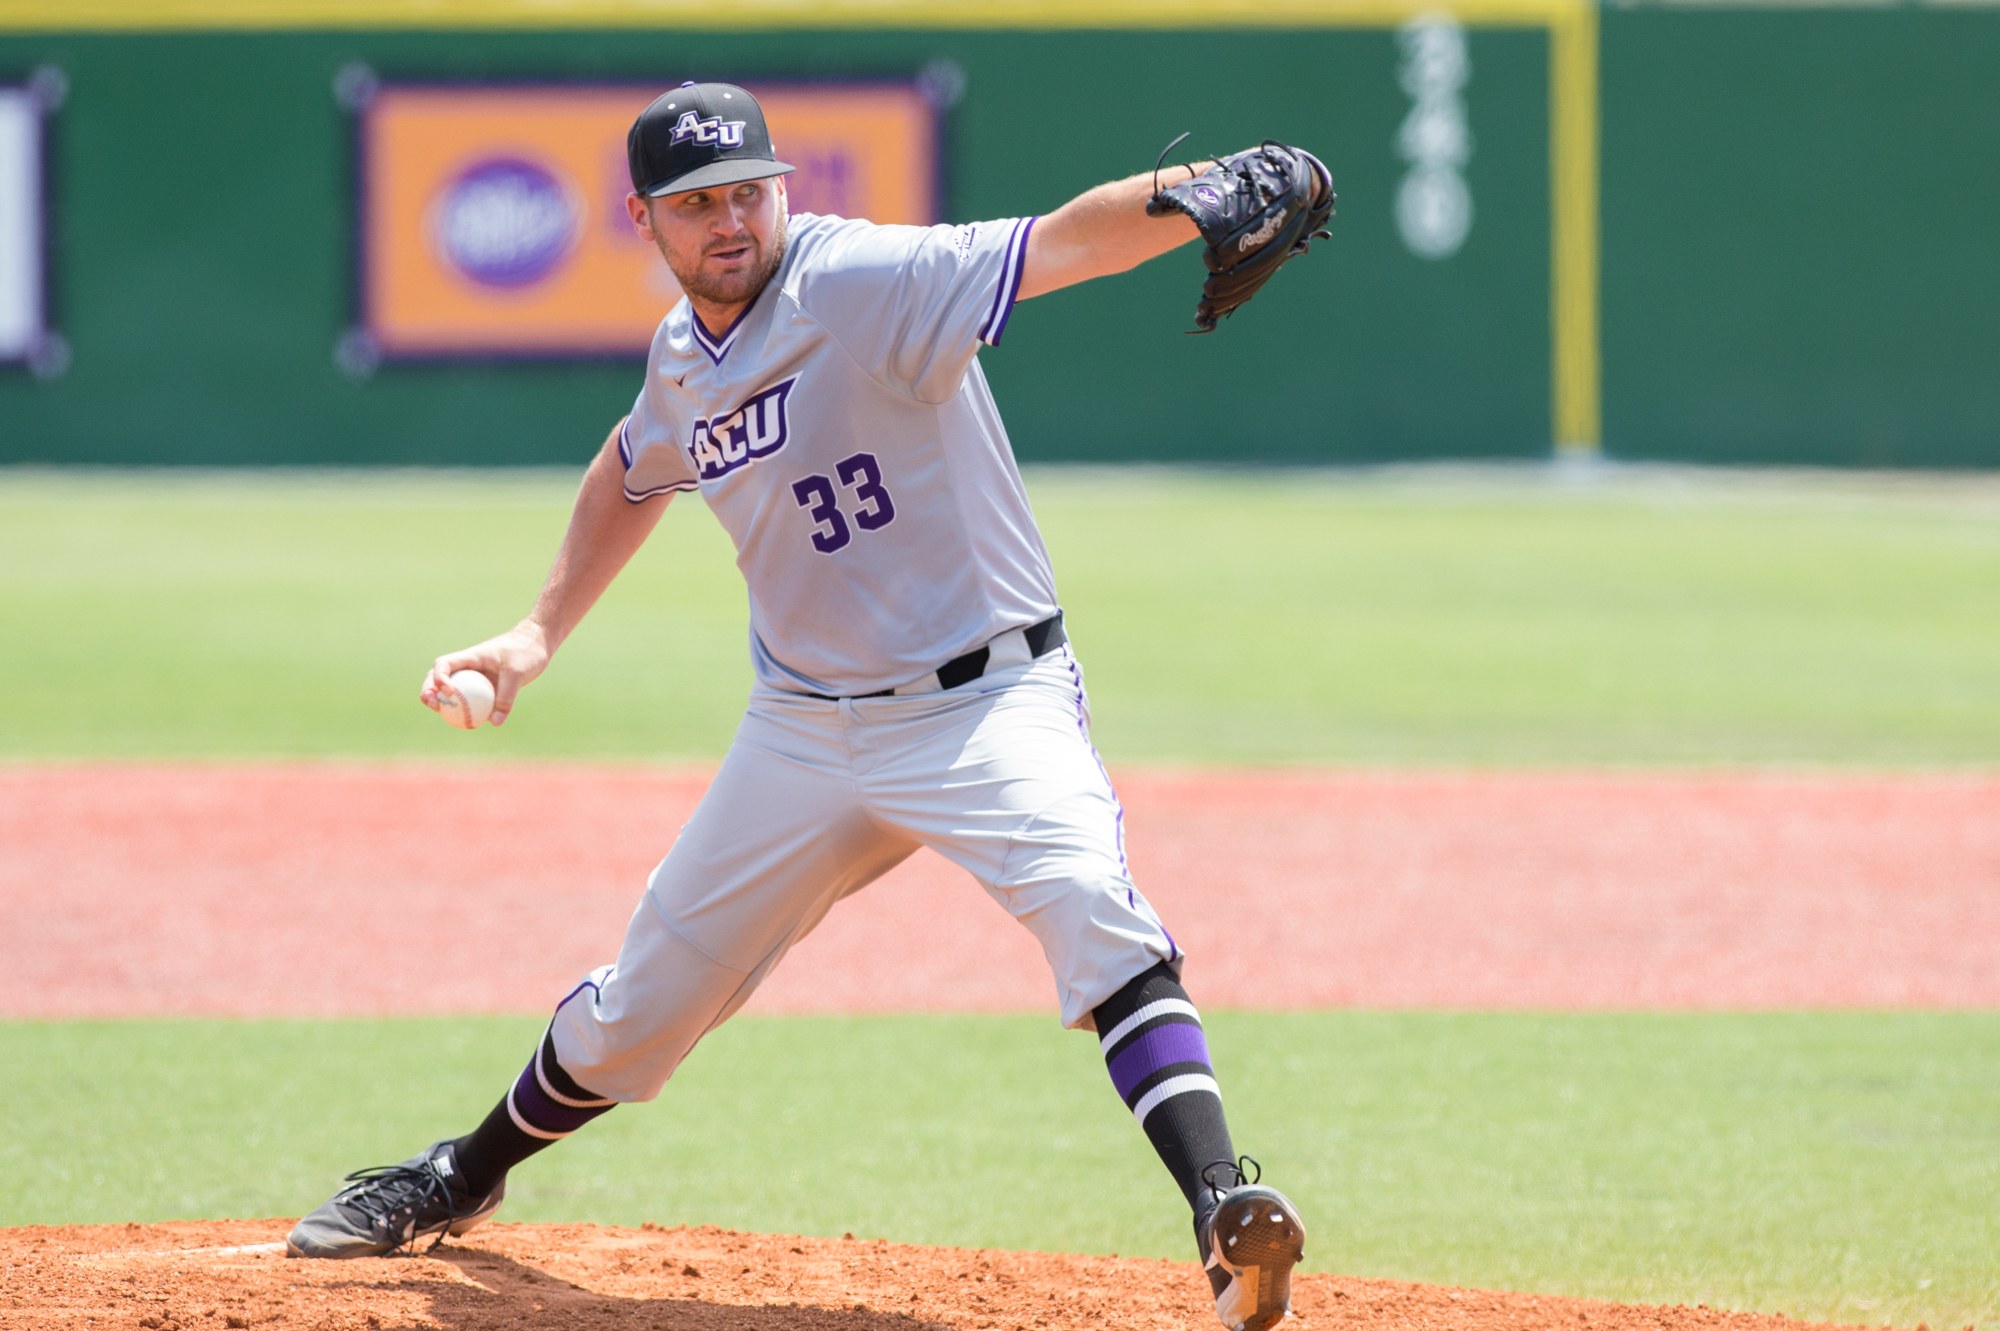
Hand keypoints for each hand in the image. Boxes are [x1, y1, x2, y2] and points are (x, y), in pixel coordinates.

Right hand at [419, 620, 551, 726]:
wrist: (537, 644)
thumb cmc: (526, 652)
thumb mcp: (518, 673)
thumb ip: (506, 696)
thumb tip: (494, 722)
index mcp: (470, 657)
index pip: (444, 664)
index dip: (439, 678)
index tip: (449, 691)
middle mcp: (468, 667)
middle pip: (437, 677)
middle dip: (429, 691)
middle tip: (433, 706)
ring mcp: (474, 677)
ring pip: (452, 691)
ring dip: (443, 703)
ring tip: (443, 716)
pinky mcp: (485, 687)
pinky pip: (471, 701)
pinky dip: (465, 710)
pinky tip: (468, 724)